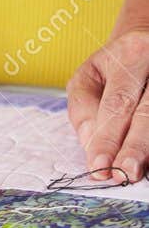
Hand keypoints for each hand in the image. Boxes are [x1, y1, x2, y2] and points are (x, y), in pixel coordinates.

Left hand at [67, 0, 148, 181]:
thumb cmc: (116, 66)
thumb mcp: (89, 73)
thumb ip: (84, 106)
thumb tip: (90, 143)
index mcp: (132, 53)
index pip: (117, 102)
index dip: (107, 137)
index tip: (98, 167)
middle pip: (147, 114)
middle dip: (134, 148)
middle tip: (123, 174)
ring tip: (137, 173)